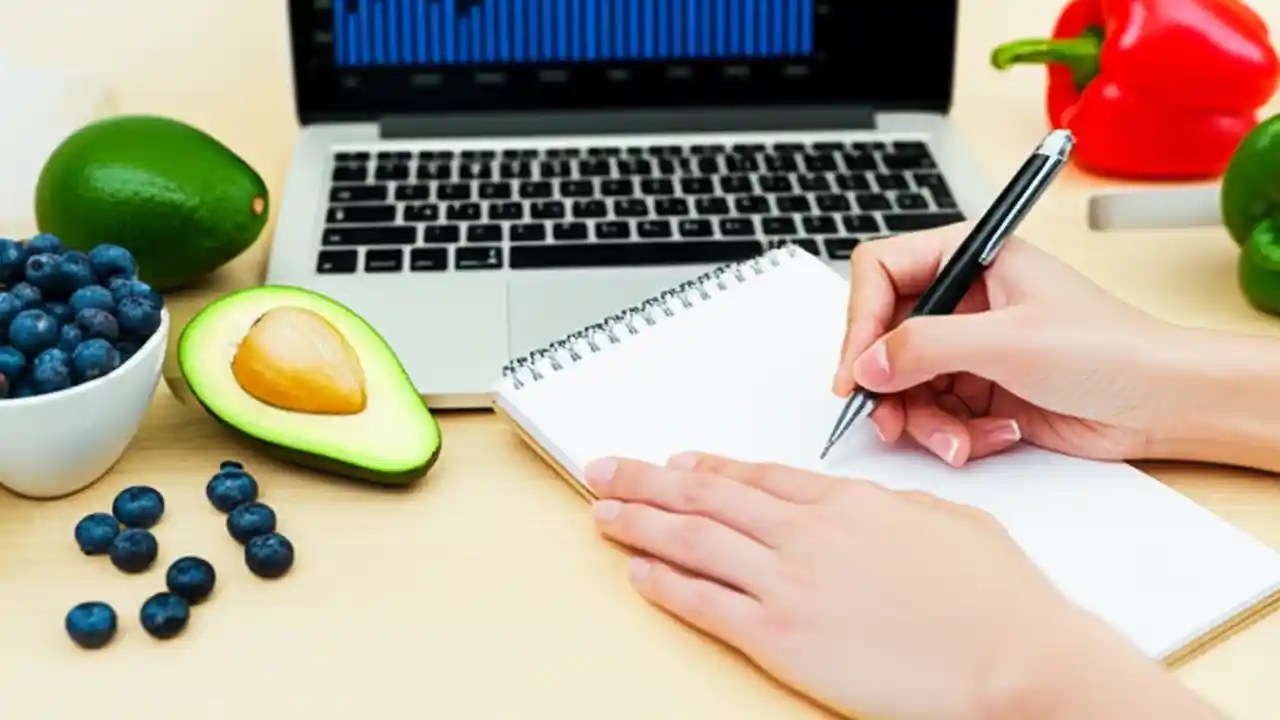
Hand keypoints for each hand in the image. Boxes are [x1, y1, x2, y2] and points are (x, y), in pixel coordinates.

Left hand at [584, 453, 1222, 719]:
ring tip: (602, 510)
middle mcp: (807, 534)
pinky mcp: (781, 637)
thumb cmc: (996, 599)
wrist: (1013, 657)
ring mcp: (789, 583)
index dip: (708, 466)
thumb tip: (866, 507)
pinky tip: (637, 571)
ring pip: (693, 540)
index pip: (757, 475)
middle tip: (607, 470)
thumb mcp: (948, 521)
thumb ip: (892, 508)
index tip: (677, 461)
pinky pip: (705, 603)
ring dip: (639, 521)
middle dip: (648, 480)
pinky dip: (665, 584)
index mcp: (847, 503)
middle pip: (708, 495)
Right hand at [831, 224, 1191, 466]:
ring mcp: (970, 347)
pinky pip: (935, 414)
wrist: (1164, 404)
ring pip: (905, 384)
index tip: (856, 369)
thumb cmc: (1110, 350)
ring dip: (924, 421)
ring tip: (956, 441)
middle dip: (888, 385)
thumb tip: (866, 364)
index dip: (860, 320)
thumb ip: (926, 346)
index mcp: (971, 258)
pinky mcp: (979, 390)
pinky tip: (992, 437)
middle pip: (884, 336)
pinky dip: (953, 434)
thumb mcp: (1008, 340)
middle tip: (886, 419)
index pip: (881, 272)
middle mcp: (964, 299)